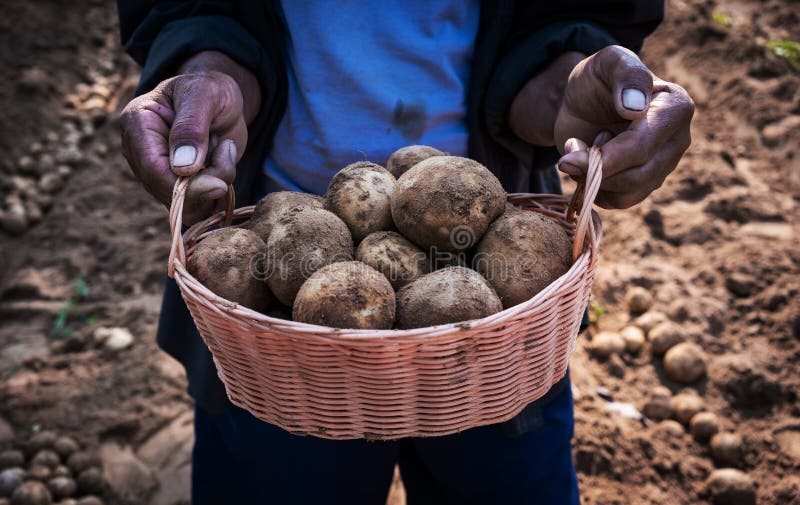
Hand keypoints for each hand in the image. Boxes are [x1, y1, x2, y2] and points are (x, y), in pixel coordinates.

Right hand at [120, 51, 258, 222]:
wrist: (221, 100)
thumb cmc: (210, 90)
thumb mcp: (205, 94)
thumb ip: (192, 126)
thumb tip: (182, 168)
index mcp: (138, 123)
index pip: (152, 169)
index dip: (185, 186)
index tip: (219, 182)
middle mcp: (139, 151)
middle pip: (167, 191)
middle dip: (206, 182)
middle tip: (228, 150)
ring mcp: (155, 171)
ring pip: (185, 203)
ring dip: (215, 183)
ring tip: (225, 150)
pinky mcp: (174, 186)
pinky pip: (196, 205)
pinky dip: (216, 190)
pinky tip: (222, 163)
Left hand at [554, 46, 693, 208]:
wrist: (583, 100)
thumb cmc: (599, 78)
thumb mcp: (609, 62)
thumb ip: (626, 76)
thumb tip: (635, 109)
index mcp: (676, 107)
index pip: (643, 146)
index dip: (605, 156)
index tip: (569, 152)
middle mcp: (677, 141)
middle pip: (637, 175)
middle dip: (594, 169)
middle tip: (568, 152)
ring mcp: (663, 166)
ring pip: (629, 194)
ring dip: (593, 178)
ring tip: (584, 149)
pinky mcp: (643, 184)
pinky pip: (618, 201)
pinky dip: (593, 189)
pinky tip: (587, 165)